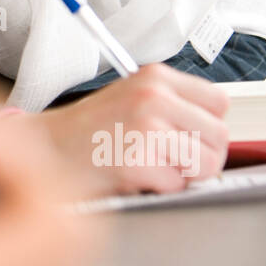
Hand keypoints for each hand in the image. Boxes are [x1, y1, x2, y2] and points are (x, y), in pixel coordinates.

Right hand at [38, 64, 230, 194]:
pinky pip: (176, 185)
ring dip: (184, 175)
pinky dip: (158, 189)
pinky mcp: (138, 160)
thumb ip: (175, 106)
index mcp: (156, 77)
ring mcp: (146, 127)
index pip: (219, 102)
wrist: (46, 148)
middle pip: (219, 135)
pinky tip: (134, 176)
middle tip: (173, 161)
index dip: (208, 125)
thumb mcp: (133, 97)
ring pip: (206, 164)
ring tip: (153, 168)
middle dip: (202, 156)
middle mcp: (154, 96)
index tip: (190, 136)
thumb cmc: (89, 130)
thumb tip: (214, 134)